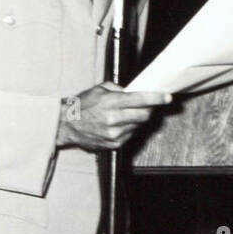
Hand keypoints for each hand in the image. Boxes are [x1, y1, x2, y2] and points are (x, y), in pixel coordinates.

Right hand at [57, 83, 171, 150]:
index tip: (167, 97)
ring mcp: (114, 134)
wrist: (66, 125)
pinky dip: (129, 128)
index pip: (141, 99)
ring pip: (138, 126)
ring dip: (137, 119)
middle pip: (144, 115)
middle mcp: (113, 119)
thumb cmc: (82, 106)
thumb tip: (135, 92)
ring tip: (125, 115)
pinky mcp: (113, 144)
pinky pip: (130, 135)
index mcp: (111, 103)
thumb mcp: (99, 90)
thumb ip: (119, 90)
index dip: (156, 98)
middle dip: (149, 109)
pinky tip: (119, 124)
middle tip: (147, 105)